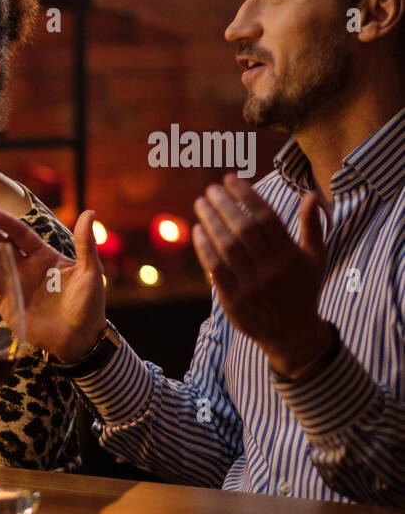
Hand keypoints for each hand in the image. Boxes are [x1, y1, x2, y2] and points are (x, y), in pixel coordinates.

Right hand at [0, 208, 105, 361]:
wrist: (81, 338)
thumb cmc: (89, 304)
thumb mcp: (90, 271)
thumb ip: (85, 244)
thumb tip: (88, 212)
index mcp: (44, 257)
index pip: (21, 236)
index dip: (6, 224)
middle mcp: (26, 269)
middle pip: (2, 247)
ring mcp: (16, 287)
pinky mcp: (9, 307)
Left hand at [192, 174, 330, 375]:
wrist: (292, 334)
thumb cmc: (303, 290)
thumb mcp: (315, 259)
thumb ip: (312, 226)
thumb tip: (310, 194)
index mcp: (291, 255)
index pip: (266, 217)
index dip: (247, 195)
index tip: (231, 179)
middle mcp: (272, 269)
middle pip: (244, 229)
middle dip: (225, 205)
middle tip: (211, 189)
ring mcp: (252, 285)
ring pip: (227, 246)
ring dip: (211, 222)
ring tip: (201, 204)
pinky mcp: (234, 299)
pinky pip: (215, 268)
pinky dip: (204, 248)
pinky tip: (197, 231)